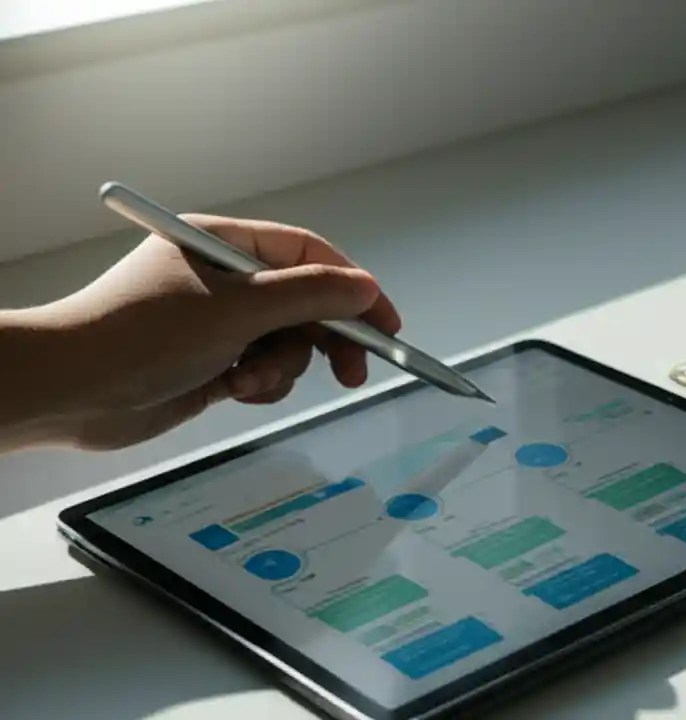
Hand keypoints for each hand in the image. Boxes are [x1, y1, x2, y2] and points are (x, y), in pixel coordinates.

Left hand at [32, 214, 400, 448]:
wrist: (70, 390)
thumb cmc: (139, 335)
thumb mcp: (238, 310)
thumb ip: (310, 296)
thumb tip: (364, 288)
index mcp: (224, 244)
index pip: (309, 255)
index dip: (353, 287)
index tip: (384, 323)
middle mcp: (225, 279)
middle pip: (306, 302)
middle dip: (328, 339)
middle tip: (354, 371)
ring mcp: (219, 323)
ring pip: (288, 343)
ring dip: (281, 367)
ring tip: (248, 380)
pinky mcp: (212, 362)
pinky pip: (264, 370)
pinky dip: (260, 384)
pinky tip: (232, 391)